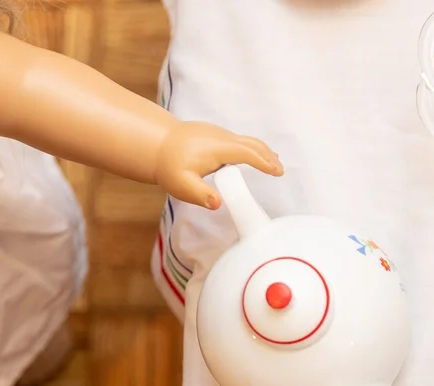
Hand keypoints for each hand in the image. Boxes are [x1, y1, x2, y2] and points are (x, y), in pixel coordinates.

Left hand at [154, 121, 282, 208]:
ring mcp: (218, 134)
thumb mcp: (181, 185)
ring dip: (262, 151)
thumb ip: (200, 195)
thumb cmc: (168, 165)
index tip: (278, 172)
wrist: (153, 142)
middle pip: (252, 144)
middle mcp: (221, 137)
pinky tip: (255, 157)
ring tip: (274, 164)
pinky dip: (252, 148)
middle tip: (280, 170)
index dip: (264, 162)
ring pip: (247, 140)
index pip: (247, 153)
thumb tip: (218, 203)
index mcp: (217, 148)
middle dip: (268, 156)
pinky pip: (239, 140)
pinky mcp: (215, 134)